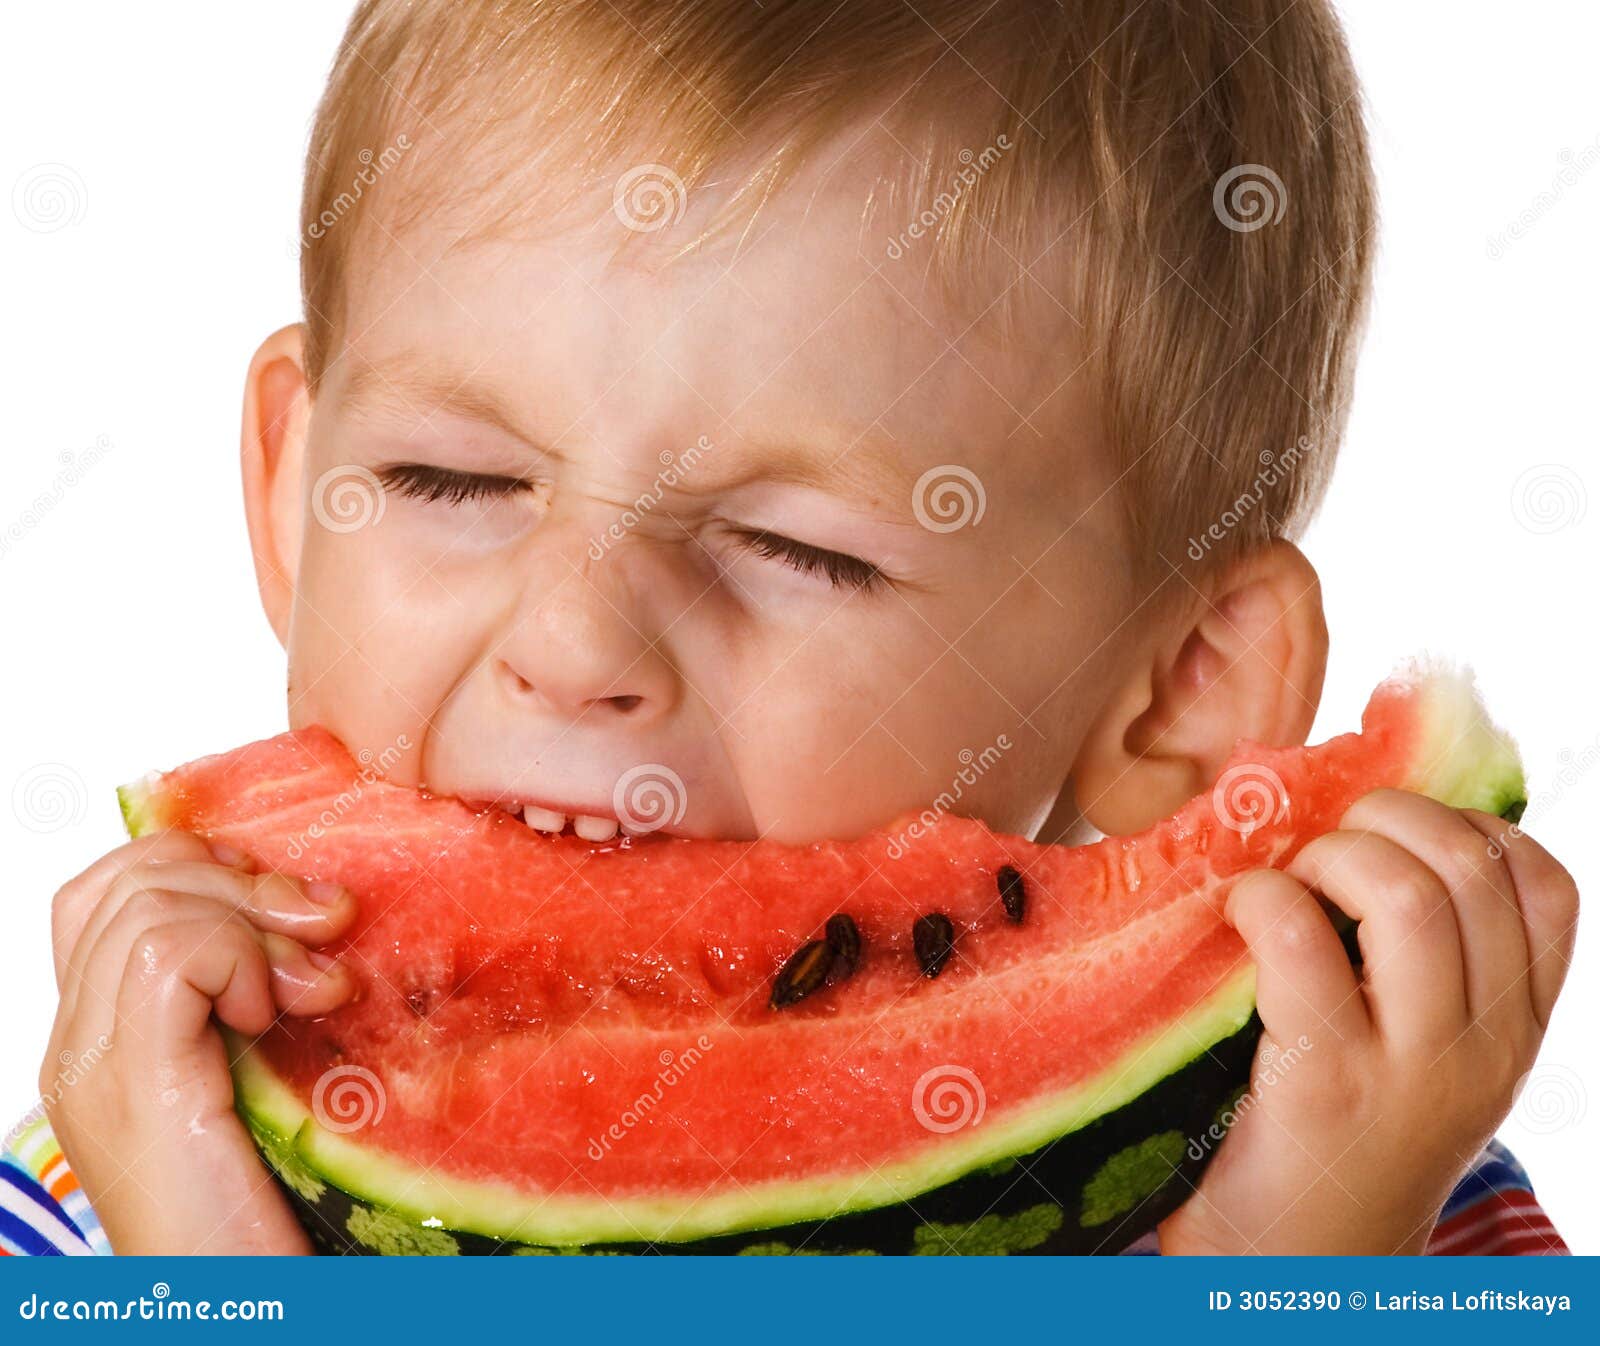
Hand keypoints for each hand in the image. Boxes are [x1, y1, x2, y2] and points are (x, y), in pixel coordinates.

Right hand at [42, 830, 358, 1253]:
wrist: (245, 1312)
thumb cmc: (268, 1215)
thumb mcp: (271, 1072)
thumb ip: (266, 996)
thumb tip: (318, 905)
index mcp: (102, 1041)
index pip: (109, 893)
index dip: (200, 866)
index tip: (283, 905)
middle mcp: (79, 1049)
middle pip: (128, 884)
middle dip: (242, 880)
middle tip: (323, 927)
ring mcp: (94, 1069)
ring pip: (148, 905)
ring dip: (256, 921)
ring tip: (316, 985)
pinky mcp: (134, 1087)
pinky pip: (169, 955)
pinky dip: (240, 960)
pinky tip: (275, 1015)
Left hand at [1160, 789, 1577, 1254]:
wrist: (1300, 1276)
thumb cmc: (1346, 1144)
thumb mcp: (1430, 1060)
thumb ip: (1434, 969)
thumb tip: (1370, 832)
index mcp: (1516, 1028)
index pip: (1544, 883)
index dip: (1466, 824)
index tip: (1395, 835)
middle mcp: (1485, 1045)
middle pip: (1470, 865)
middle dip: (1384, 817)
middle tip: (1324, 852)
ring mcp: (1411, 1067)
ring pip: (1405, 892)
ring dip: (1330, 853)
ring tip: (1290, 886)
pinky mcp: (1323, 1082)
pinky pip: (1299, 938)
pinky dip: (1263, 898)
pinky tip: (1240, 917)